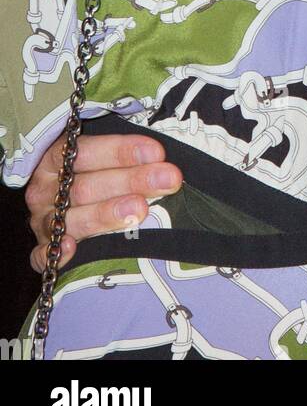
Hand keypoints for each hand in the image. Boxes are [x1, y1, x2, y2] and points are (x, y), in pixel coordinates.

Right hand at [26, 133, 181, 272]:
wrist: (52, 206)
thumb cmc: (92, 176)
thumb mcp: (100, 160)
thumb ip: (125, 158)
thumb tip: (164, 158)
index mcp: (58, 158)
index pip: (87, 150)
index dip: (121, 151)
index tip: (157, 153)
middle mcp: (46, 189)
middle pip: (86, 186)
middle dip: (130, 181)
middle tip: (167, 180)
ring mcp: (42, 221)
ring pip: (72, 218)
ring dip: (106, 214)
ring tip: (139, 209)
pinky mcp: (40, 251)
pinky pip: (43, 255)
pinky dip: (56, 253)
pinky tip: (72, 248)